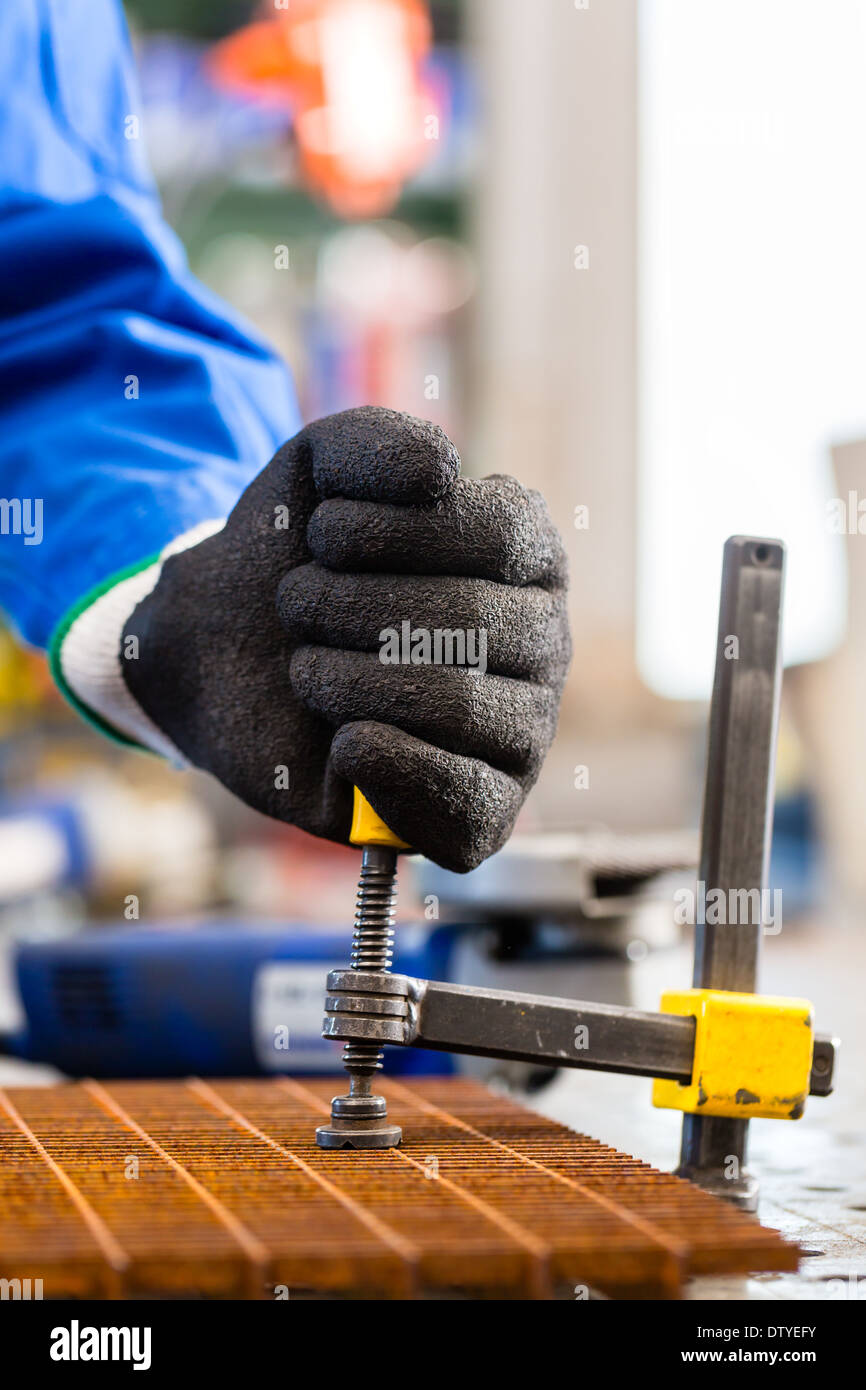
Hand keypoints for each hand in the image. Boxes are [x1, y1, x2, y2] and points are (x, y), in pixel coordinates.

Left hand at [121, 407, 570, 870]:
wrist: (222, 648)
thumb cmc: (293, 557)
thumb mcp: (320, 471)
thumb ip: (378, 443)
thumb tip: (444, 472)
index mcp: (526, 556)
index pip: (505, 532)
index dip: (396, 532)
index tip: (321, 533)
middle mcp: (541, 642)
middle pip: (481, 623)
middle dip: (354, 608)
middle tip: (295, 604)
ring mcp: (518, 729)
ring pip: (469, 707)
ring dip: (352, 681)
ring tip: (304, 669)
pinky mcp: (480, 808)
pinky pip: (473, 802)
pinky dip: (393, 764)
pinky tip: (342, 740)